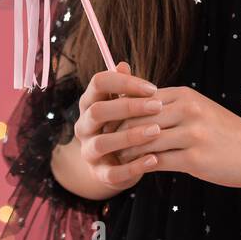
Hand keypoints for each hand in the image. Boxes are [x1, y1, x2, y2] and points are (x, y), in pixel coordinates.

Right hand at [72, 61, 166, 194]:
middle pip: (98, 111)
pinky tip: (154, 159)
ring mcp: (88, 151)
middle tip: (157, 106)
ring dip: (130, 136)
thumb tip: (122, 64)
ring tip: (157, 131)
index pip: (98, 83)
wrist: (117, 163)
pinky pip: (112, 172)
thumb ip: (124, 88)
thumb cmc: (124, 125)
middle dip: (128, 107)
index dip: (124, 82)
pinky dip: (134, 166)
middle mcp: (83, 126)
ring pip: (102, 142)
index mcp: (89, 103)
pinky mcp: (98, 174)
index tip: (152, 88)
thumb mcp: (124, 104)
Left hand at [112, 85, 240, 188]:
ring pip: (144, 141)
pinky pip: (157, 162)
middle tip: (103, 145)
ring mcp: (192, 134)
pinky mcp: (195, 159)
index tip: (107, 126)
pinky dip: (142, 167)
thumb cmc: (227, 133)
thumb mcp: (200, 109)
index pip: (140, 100)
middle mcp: (187, 110)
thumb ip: (172, 106)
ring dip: (126, 152)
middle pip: (137, 119)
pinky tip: (136, 172)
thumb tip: (138, 109)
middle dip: (118, 133)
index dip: (121, 113)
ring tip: (115, 160)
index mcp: (186, 95)